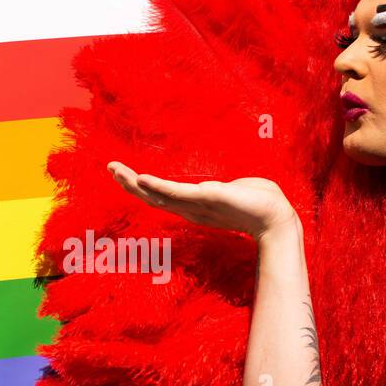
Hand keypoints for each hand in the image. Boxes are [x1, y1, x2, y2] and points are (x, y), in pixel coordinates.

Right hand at [107, 161, 295, 239]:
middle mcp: (191, 209)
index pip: (161, 197)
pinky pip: (177, 194)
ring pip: (158, 196)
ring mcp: (197, 206)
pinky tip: (143, 179)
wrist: (275, 217)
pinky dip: (159, 187)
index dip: (140, 187)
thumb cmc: (259, 201)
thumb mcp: (233, 191)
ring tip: (117, 170)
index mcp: (195, 207)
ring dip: (135, 183)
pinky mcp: (206, 199)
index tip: (125, 173)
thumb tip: (220, 185)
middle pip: (152, 198)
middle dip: (129, 183)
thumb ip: (220, 189)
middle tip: (110, 167)